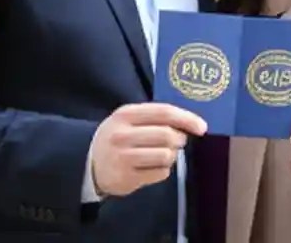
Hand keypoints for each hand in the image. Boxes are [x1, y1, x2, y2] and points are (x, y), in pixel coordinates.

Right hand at [90, 103, 206, 196]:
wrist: (88, 163)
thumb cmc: (116, 138)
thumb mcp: (128, 120)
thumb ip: (154, 117)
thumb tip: (189, 123)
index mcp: (125, 115)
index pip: (163, 112)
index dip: (186, 119)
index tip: (202, 127)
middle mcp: (123, 135)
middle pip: (167, 135)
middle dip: (179, 140)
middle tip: (176, 142)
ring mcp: (124, 158)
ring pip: (166, 156)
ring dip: (171, 156)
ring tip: (162, 154)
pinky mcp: (127, 178)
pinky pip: (161, 173)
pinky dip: (163, 170)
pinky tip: (152, 167)